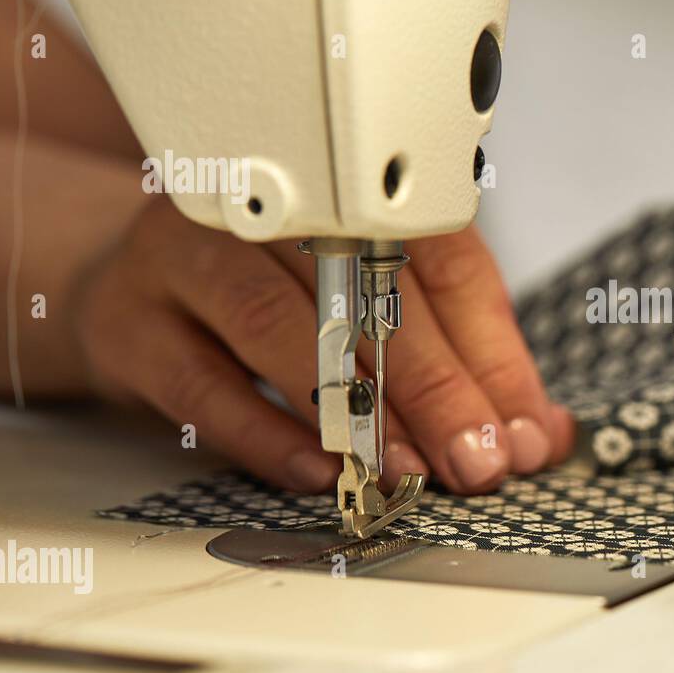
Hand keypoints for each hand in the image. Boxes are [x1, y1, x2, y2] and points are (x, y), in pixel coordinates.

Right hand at [75, 198, 574, 493]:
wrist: (133, 292)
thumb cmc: (278, 304)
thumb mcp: (374, 318)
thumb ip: (462, 367)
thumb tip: (540, 435)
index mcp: (350, 202)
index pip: (447, 267)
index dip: (494, 354)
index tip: (524, 430)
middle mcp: (272, 217)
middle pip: (373, 297)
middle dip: (440, 389)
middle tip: (478, 460)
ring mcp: (191, 260)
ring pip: (285, 329)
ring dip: (357, 408)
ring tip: (409, 470)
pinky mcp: (133, 322)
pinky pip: (204, 383)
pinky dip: (267, 434)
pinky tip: (319, 470)